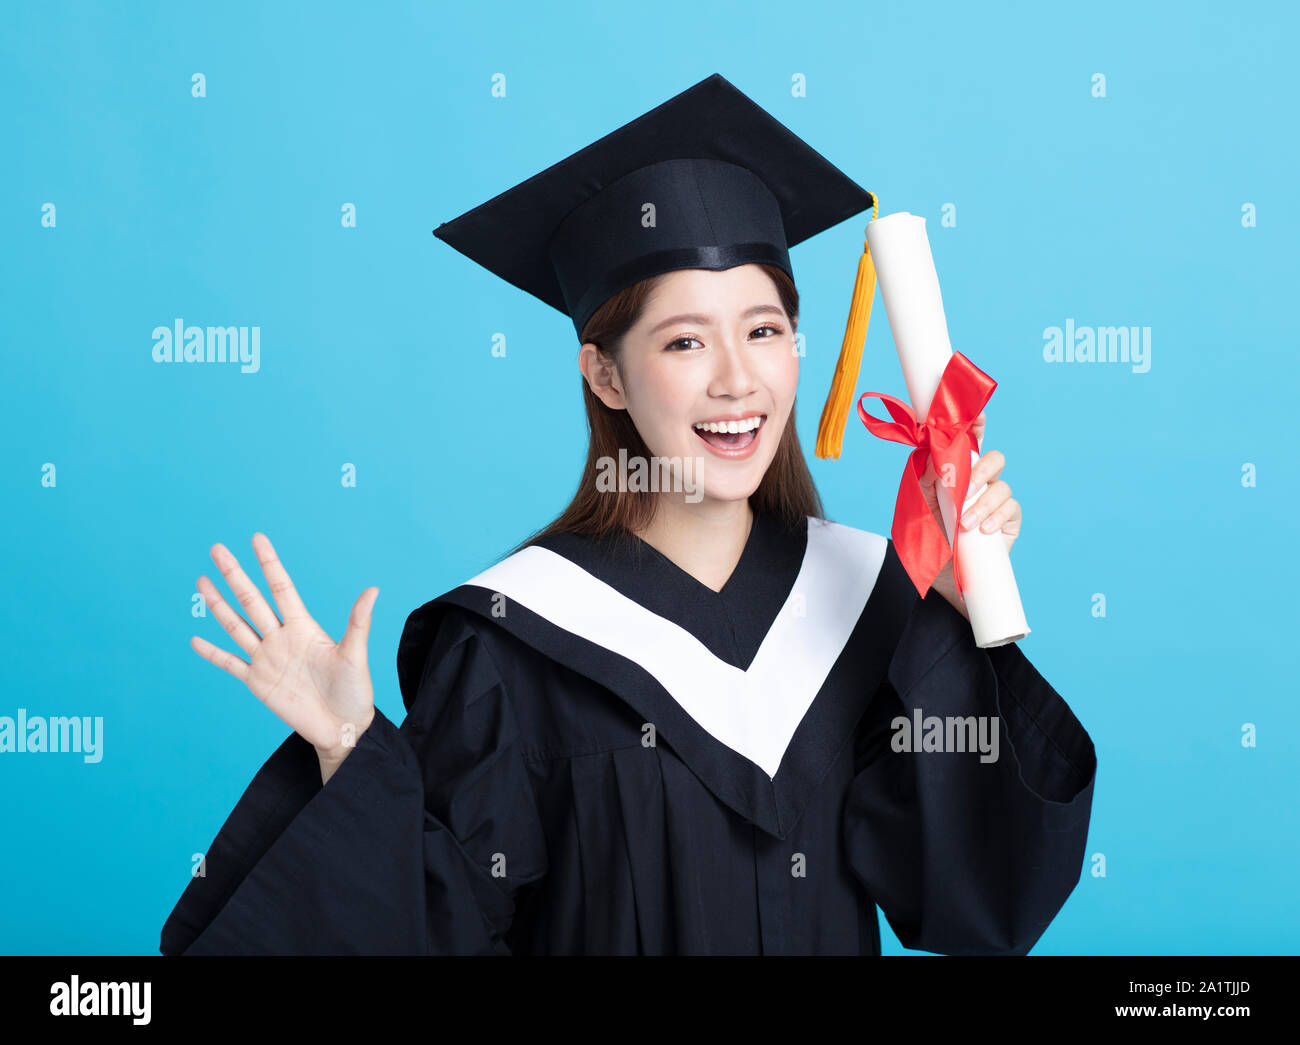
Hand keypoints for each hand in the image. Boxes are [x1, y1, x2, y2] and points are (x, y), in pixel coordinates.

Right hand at [190, 533, 378, 783]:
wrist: (343, 728)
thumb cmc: (354, 691)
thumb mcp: (356, 654)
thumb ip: (358, 622)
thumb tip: (374, 589)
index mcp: (304, 627)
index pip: (282, 588)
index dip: (269, 563)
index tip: (257, 538)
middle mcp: (282, 638)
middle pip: (252, 600)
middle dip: (235, 575)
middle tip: (217, 549)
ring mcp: (267, 659)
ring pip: (237, 626)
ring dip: (219, 605)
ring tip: (202, 581)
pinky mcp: (258, 683)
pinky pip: (231, 664)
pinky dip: (213, 654)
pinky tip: (196, 639)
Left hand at [919, 412, 1021, 615]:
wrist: (939, 573)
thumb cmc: (929, 534)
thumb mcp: (920, 504)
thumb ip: (927, 478)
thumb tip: (937, 454)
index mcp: (958, 471)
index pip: (970, 442)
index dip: (976, 425)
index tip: (978, 415)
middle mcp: (980, 482)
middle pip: (994, 459)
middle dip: (982, 470)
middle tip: (964, 491)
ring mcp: (996, 501)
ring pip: (1002, 486)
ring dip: (983, 503)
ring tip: (965, 524)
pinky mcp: (1009, 521)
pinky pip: (1012, 508)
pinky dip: (996, 517)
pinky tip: (983, 530)